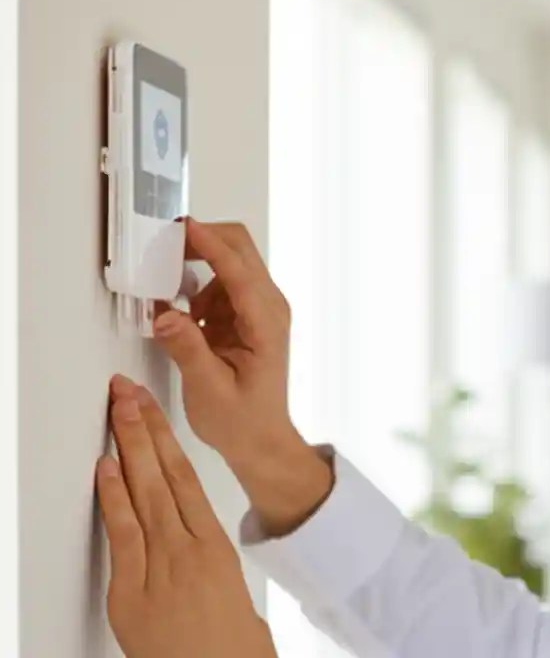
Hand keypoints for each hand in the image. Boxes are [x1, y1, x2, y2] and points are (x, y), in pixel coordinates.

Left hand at [98, 375, 275, 657]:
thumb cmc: (232, 651)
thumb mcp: (231, 597)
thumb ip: (208, 567)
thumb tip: (196, 552)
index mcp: (217, 547)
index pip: (188, 478)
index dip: (168, 440)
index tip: (154, 409)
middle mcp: (191, 551)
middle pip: (164, 476)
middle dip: (143, 430)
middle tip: (127, 393)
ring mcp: (162, 569)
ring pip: (144, 496)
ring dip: (127, 450)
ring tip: (116, 414)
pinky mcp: (133, 593)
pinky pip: (123, 535)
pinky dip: (112, 498)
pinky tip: (105, 470)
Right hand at [154, 219, 291, 462]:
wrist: (261, 439)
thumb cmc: (242, 420)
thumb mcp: (208, 389)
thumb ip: (187, 350)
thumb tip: (165, 315)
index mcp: (266, 324)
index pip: (239, 272)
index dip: (211, 246)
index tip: (185, 227)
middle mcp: (269, 308)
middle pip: (240, 251)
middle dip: (203, 242)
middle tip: (163, 248)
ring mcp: (261, 308)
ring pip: (229, 264)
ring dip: (196, 273)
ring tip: (176, 309)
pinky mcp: (248, 314)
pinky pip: (222, 284)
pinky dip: (198, 291)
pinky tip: (187, 321)